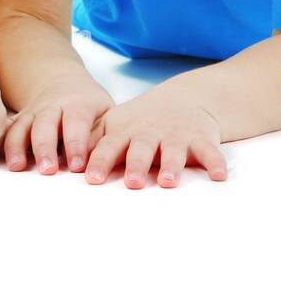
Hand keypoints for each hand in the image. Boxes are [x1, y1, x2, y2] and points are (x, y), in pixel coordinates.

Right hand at [4, 72, 114, 174]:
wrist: (62, 80)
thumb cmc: (90, 105)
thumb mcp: (105, 111)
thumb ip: (102, 135)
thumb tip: (100, 163)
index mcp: (78, 103)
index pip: (76, 122)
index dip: (76, 144)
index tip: (77, 166)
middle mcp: (52, 105)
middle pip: (46, 125)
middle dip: (45, 147)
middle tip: (48, 171)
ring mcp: (33, 111)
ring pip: (22, 126)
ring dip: (18, 146)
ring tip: (17, 167)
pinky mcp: (18, 119)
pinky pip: (7, 130)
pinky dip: (1, 143)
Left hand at [84, 81, 227, 188]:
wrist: (185, 98)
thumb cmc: (142, 120)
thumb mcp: (115, 125)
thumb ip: (94, 142)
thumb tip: (61, 161)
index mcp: (126, 131)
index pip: (109, 146)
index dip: (101, 162)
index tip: (91, 178)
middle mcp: (150, 132)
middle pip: (142, 148)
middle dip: (137, 164)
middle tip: (132, 182)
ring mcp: (177, 134)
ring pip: (174, 150)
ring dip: (172, 165)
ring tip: (168, 182)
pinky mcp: (201, 138)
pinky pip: (210, 151)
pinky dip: (216, 163)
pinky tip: (219, 176)